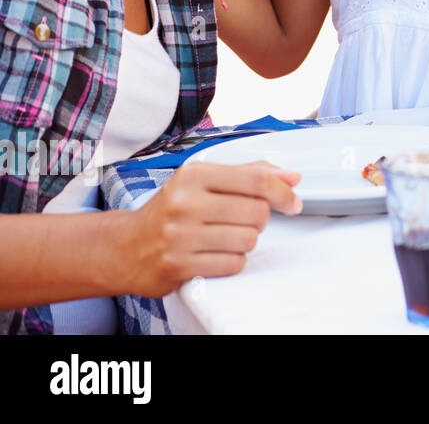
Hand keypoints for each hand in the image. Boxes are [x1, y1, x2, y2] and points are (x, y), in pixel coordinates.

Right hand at [119, 161, 301, 298]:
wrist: (125, 248)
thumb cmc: (170, 212)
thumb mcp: (203, 182)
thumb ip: (249, 174)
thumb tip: (292, 176)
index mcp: (193, 174)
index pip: (256, 179)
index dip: (283, 192)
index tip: (292, 202)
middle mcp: (184, 202)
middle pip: (258, 212)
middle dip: (259, 219)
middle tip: (241, 221)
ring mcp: (179, 235)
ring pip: (249, 239)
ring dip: (245, 241)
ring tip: (224, 237)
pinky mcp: (179, 265)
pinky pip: (233, 264)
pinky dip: (232, 261)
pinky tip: (215, 254)